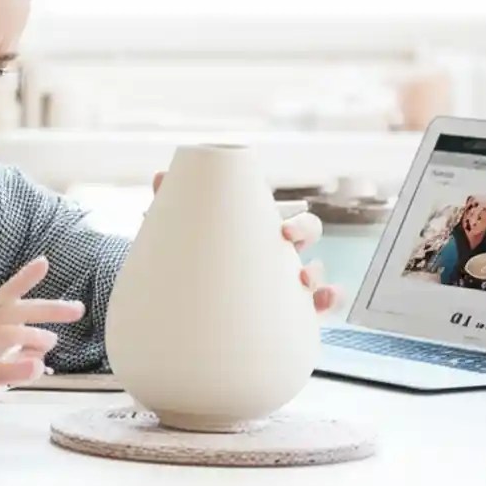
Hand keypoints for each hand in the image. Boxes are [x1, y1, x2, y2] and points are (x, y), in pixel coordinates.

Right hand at [0, 256, 83, 454]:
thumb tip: (47, 342)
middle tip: (77, 309)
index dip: (22, 280)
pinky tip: (36, 367)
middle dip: (45, 307)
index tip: (43, 262)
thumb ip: (17, 351)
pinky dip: (16, 367)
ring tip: (52, 341)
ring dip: (31, 334)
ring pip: (2, 334)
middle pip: (9, 311)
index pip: (2, 300)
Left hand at [152, 171, 337, 312]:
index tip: (283, 230)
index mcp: (255, 229)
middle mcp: (273, 253)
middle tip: (286, 240)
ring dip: (317, 273)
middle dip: (305, 234)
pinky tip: (320, 302)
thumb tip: (160, 176)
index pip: (285, 216)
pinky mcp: (285, 310)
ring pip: (314, 271)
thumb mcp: (179, 231)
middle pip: (306, 235)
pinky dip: (325, 300)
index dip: (294, 220)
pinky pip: (315, 306)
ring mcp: (282, 282)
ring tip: (305, 282)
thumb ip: (170, 202)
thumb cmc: (187, 256)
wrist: (179, 300)